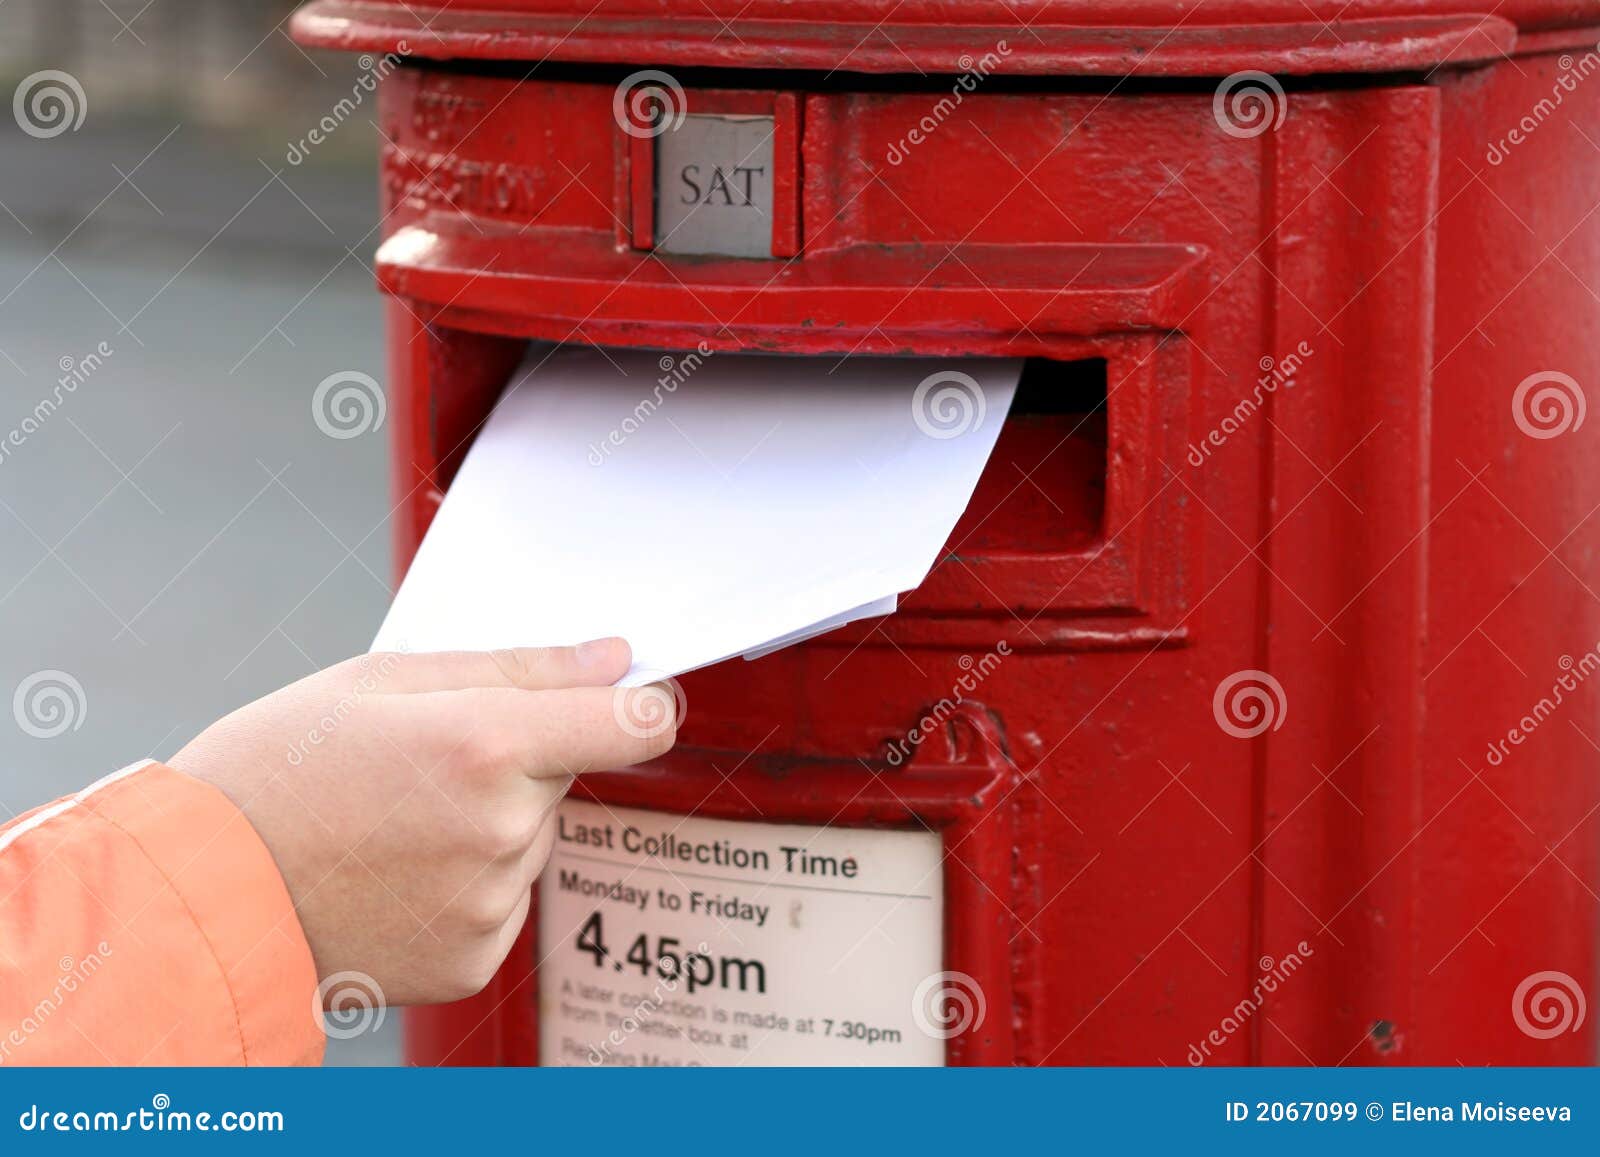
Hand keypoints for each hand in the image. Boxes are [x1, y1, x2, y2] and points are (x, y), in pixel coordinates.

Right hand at [167, 638, 673, 1005]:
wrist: (203, 890)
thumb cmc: (275, 771)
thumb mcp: (382, 680)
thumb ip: (518, 667)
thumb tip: (612, 660)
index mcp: (485, 744)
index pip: (636, 724)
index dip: (636, 705)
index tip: (623, 700)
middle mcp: (500, 829)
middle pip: (565, 775)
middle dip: (519, 760)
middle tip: (425, 763)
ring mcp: (489, 902)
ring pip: (530, 838)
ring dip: (490, 824)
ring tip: (395, 821)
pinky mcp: (473, 956)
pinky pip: (503, 900)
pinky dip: (468, 885)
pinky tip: (398, 872)